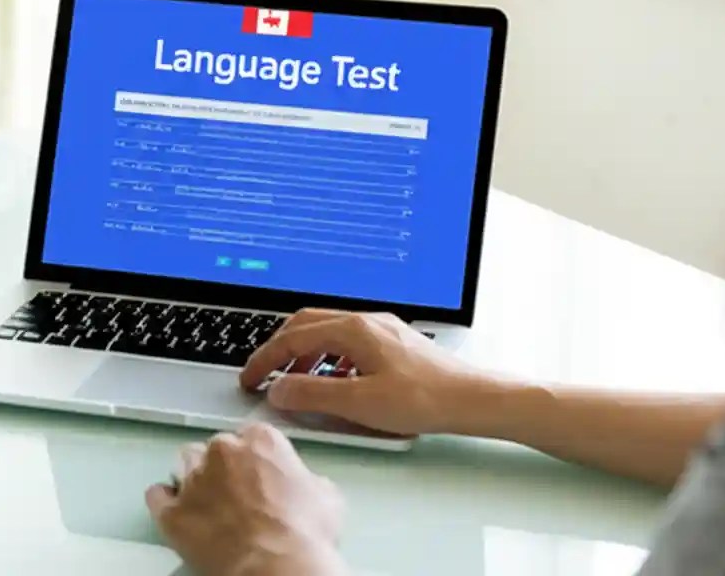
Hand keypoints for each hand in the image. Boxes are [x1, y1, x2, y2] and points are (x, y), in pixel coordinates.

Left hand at [146, 423, 346, 575]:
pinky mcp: (171, 510)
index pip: (252, 435)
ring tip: (208, 502)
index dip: (256, 456)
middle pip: (216, 448)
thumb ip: (307, 479)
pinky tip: (177, 511)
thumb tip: (306, 486)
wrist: (277, 568)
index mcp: (261, 441)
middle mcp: (222, 451)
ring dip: (194, 478)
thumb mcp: (328, 497)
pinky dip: (165, 500)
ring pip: (185, 463)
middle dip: (224, 466)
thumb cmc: (304, 535)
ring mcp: (193, 479)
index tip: (259, 472)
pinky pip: (157, 495)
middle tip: (238, 494)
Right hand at [240, 310, 501, 435]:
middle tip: (264, 375)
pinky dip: (328, 360)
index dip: (265, 360)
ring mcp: (382, 330)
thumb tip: (278, 390)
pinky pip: (349, 344)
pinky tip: (335, 384)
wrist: (474, 399)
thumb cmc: (426, 399)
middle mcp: (366, 321)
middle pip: (307, 325)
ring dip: (305, 355)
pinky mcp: (394, 345)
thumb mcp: (360, 402)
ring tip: (297, 383)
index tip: (250, 379)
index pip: (293, 338)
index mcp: (353, 329)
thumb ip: (313, 394)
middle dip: (280, 350)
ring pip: (328, 333)